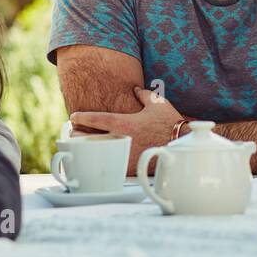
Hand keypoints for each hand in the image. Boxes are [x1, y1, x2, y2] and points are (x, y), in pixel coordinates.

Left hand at [70, 87, 184, 174]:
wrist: (183, 144)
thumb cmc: (170, 122)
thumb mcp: (157, 103)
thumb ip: (143, 94)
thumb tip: (136, 89)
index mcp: (123, 123)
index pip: (94, 119)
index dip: (80, 117)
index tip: (73, 117)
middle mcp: (120, 139)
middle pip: (88, 139)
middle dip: (77, 135)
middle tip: (73, 132)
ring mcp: (123, 155)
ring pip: (96, 154)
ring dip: (86, 150)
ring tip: (80, 147)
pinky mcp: (130, 168)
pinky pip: (110, 166)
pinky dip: (102, 163)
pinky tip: (98, 161)